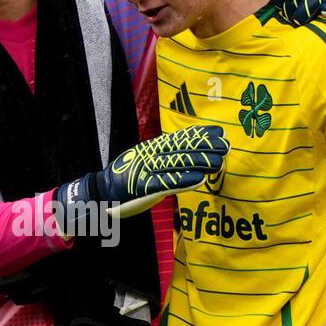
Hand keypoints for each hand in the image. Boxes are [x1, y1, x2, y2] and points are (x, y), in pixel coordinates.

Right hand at [56, 125, 228, 233]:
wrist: (100, 193)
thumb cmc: (125, 180)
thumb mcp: (144, 163)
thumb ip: (164, 160)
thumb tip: (186, 155)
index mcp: (151, 149)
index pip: (178, 139)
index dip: (199, 135)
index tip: (218, 132)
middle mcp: (149, 156)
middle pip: (181, 149)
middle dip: (205, 147)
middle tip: (226, 145)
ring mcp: (145, 171)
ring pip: (177, 164)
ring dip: (200, 163)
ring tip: (219, 161)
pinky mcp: (142, 187)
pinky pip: (166, 183)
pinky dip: (184, 181)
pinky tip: (200, 179)